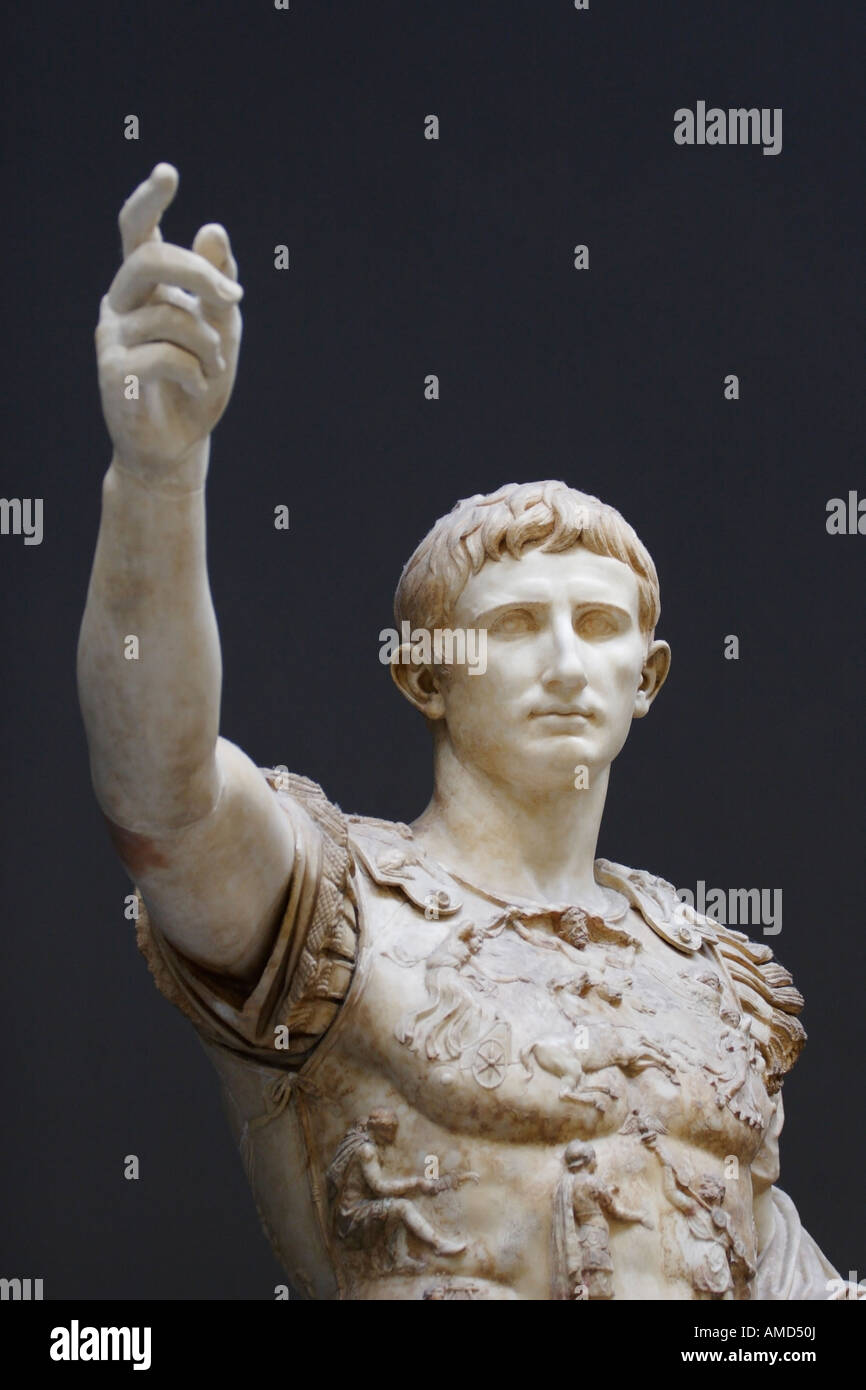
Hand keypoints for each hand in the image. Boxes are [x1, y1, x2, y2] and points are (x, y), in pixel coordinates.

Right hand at [95, 163, 242, 478]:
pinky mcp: (113, 371)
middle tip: (233, 298)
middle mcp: (122, 303)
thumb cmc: (198, 383)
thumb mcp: (222, 330)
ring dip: (209, 343)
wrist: (176, 445)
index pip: (138, 232)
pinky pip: (168, 356)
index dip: (149, 200)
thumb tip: (214, 228)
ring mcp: (112, 336)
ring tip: (214, 367)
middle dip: (197, 273)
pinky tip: (196, 386)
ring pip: (170, 315)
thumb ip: (219, 285)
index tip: (168, 173)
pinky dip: (196, 372)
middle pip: (150, 260)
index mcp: (146, 287)